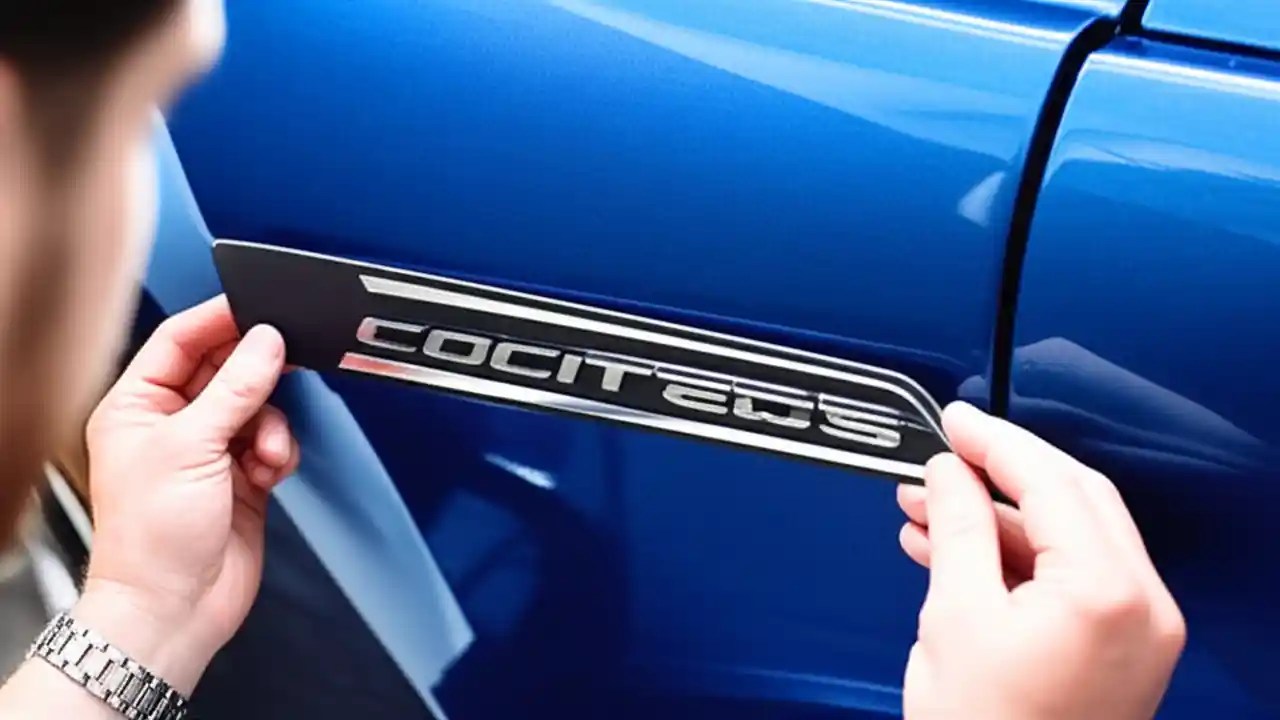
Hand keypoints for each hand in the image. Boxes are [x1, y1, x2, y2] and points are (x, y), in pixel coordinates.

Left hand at [77, 296, 297, 692]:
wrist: (176, 608)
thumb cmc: (153, 538)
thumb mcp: (192, 446)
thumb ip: (236, 387)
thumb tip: (267, 341)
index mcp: (137, 406)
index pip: (179, 341)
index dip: (219, 320)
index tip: (260, 306)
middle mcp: (172, 423)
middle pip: (225, 370)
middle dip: (256, 376)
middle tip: (285, 365)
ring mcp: (208, 450)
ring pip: (258, 406)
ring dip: (272, 426)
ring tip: (266, 454)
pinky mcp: (242, 477)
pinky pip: (273, 442)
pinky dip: (279, 453)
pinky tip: (270, 473)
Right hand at [896, 402, 1184, 719]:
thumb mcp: (954, 615)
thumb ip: (958, 527)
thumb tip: (950, 474)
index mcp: (1105, 591)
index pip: (1050, 480)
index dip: (992, 441)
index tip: (954, 421)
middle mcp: (1141, 606)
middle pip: (1072, 498)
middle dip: (999, 472)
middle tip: (946, 455)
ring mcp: (1139, 631)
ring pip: (1070, 536)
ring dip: (1002, 517)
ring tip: (931, 510)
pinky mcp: (1123, 651)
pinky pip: (1072, 578)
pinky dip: (1018, 558)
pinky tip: (960, 552)